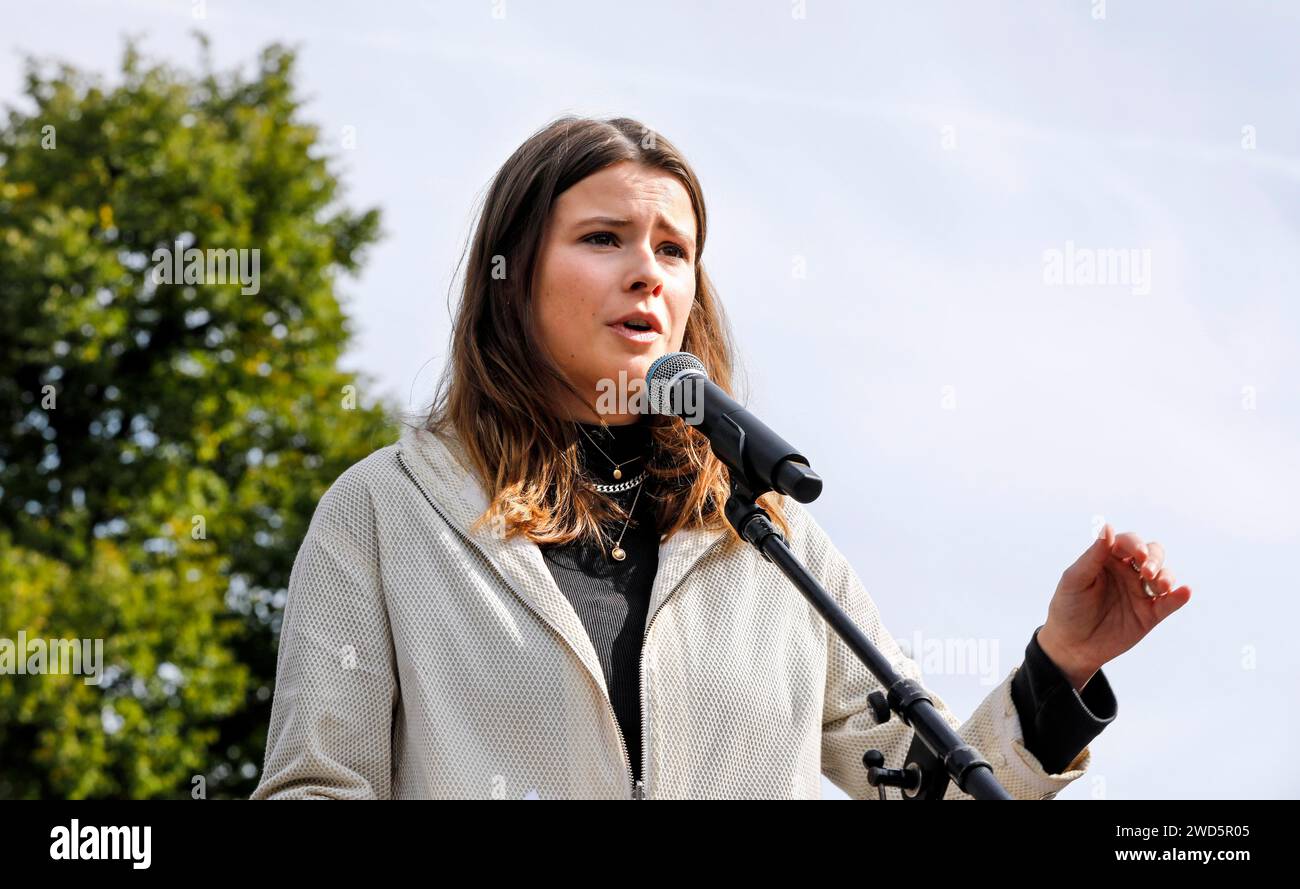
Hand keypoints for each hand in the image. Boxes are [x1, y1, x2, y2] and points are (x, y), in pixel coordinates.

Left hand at [1037, 524, 1192, 690]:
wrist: (1072, 644)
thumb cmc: (1068, 606)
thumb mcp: (1075, 580)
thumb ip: (1093, 556)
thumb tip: (1107, 527)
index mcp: (1109, 558)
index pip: (1128, 542)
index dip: (1135, 545)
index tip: (1137, 555)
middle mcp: (1128, 572)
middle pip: (1152, 554)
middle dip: (1154, 559)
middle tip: (1146, 572)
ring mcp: (1140, 592)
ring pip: (1164, 575)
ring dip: (1166, 576)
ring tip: (1161, 585)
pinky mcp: (1150, 614)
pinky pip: (1169, 603)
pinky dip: (1179, 597)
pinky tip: (1184, 592)